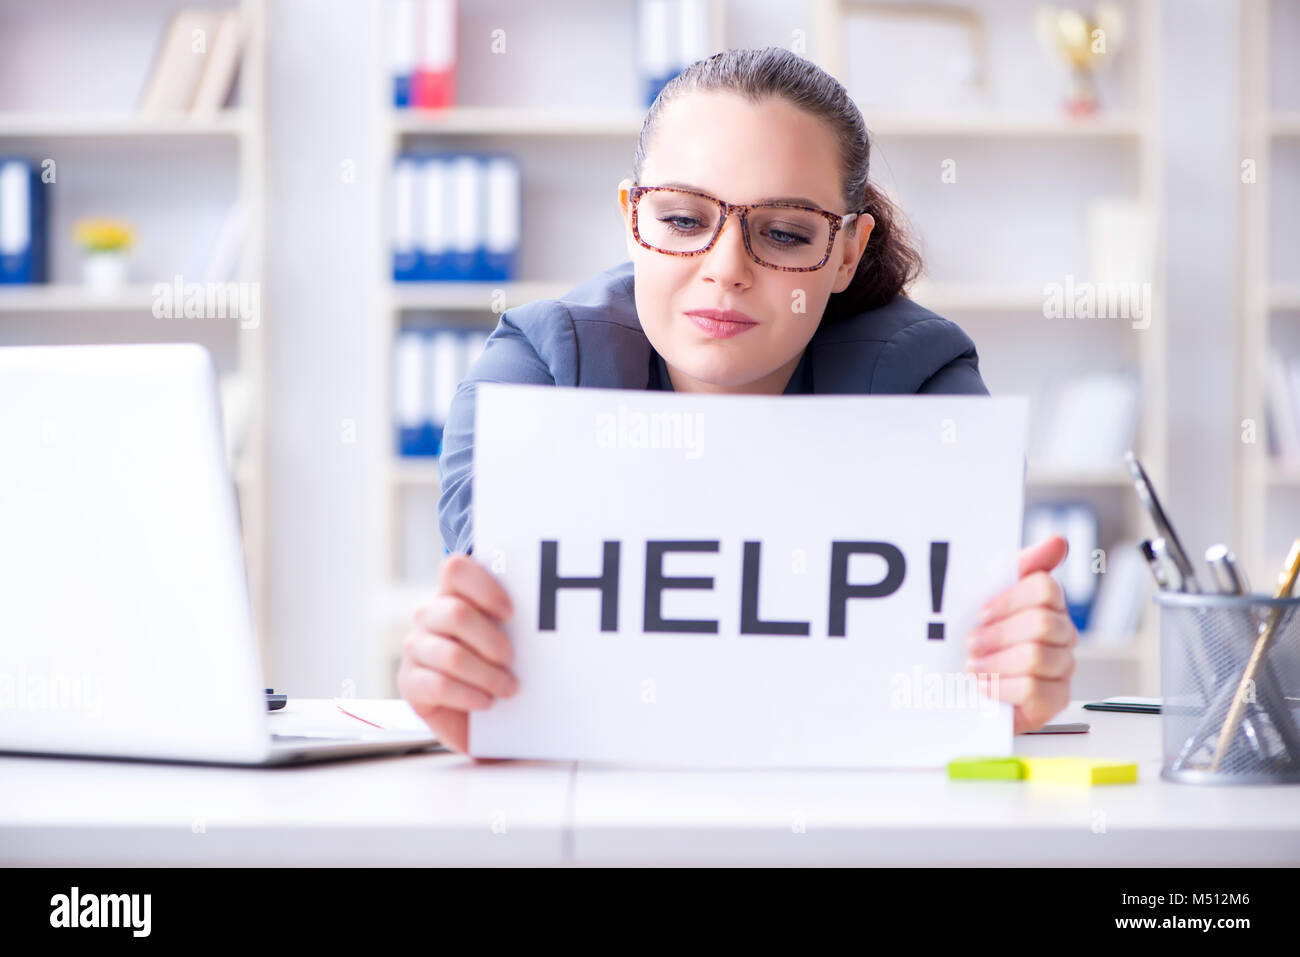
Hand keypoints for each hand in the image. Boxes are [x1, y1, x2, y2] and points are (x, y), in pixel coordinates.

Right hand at [397, 552, 518, 755]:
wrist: (477, 720)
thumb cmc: (499, 669)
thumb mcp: (507, 640)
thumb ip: (511, 622)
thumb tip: (542, 622)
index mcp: (452, 595)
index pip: (455, 569)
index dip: (484, 588)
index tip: (511, 614)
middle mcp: (428, 616)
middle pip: (455, 613)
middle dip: (492, 641)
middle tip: (512, 661)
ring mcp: (415, 648)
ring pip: (452, 655)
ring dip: (487, 675)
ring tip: (508, 689)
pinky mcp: (409, 683)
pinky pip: (440, 685)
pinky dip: (470, 696)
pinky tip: (487, 702)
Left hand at [965, 535, 1077, 732]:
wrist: (963, 691)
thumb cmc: (981, 641)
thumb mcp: (988, 598)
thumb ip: (1022, 567)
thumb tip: (1058, 541)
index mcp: (1047, 605)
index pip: (1045, 588)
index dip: (1009, 599)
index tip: (981, 612)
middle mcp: (1062, 635)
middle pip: (1042, 623)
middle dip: (998, 634)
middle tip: (971, 643)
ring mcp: (1062, 668)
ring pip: (1037, 657)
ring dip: (996, 662)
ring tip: (973, 666)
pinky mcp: (1055, 700)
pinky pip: (1035, 689)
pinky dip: (1002, 687)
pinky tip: (985, 686)